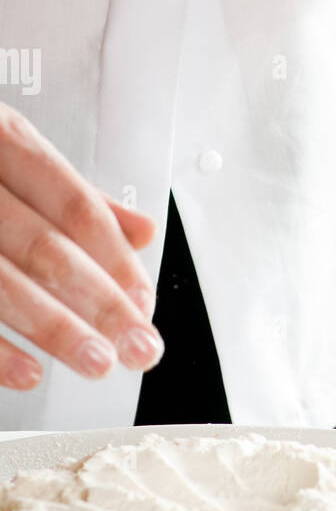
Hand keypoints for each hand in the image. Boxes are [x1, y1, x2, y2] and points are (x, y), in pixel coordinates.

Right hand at [0, 104, 163, 389]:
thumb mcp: (6, 150)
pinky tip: (26, 373)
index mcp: (0, 137)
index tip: (146, 303)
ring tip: (97, 364)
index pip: (73, 206)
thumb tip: (142, 233)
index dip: (115, 259)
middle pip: (44, 249)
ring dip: (53, 329)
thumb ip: (71, 194)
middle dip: (100, 304)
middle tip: (140, 348)